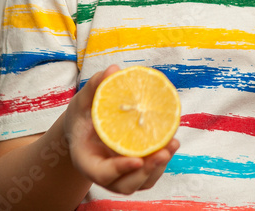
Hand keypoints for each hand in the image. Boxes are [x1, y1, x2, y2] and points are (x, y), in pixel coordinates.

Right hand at [62, 65, 179, 194]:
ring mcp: (120, 176)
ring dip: (158, 167)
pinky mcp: (134, 172)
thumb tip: (115, 69)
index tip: (137, 159)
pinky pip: (150, 173)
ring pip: (141, 182)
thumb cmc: (82, 116)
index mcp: (86, 160)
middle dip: (146, 171)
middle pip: (126, 184)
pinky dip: (162, 161)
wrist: (84, 132)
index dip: (119, 169)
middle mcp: (104, 174)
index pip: (101, 173)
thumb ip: (95, 86)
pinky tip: (172, 141)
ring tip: (172, 144)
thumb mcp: (82, 101)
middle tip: (162, 152)